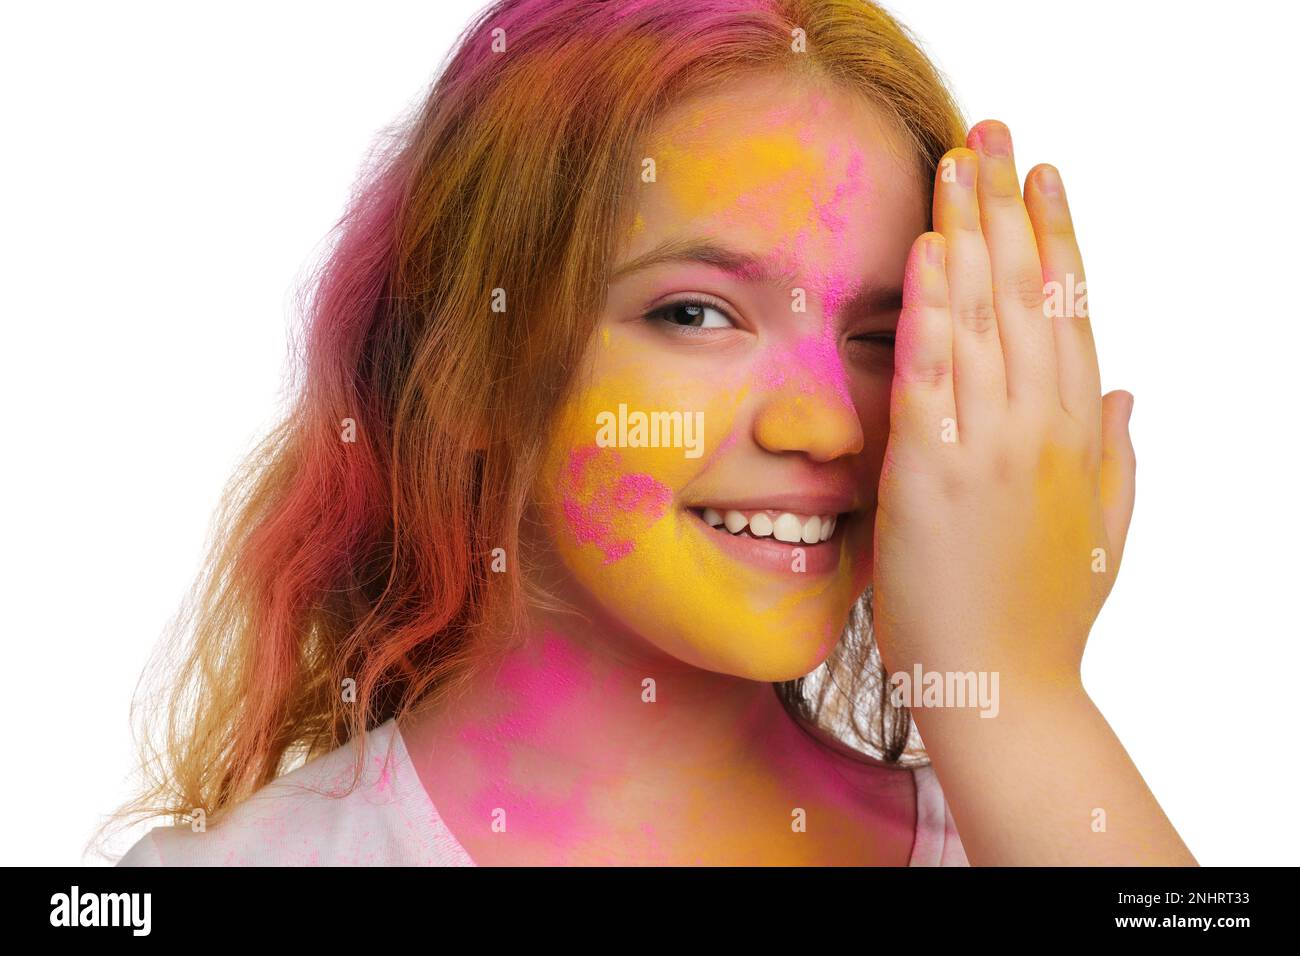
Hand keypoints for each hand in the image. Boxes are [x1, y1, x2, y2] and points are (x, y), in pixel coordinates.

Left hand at [872, 119, 1135, 695]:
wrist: (1005, 693)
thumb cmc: (1044, 617)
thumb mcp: (1101, 529)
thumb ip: (1118, 454)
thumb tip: (1128, 391)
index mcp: (1079, 434)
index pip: (1070, 311)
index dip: (1057, 237)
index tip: (1044, 176)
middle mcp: (1042, 429)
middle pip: (1029, 296)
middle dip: (1008, 208)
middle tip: (991, 133)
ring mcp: (990, 450)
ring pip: (986, 321)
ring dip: (971, 233)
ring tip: (958, 164)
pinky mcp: (934, 479)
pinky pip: (934, 378)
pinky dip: (934, 313)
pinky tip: (931, 255)